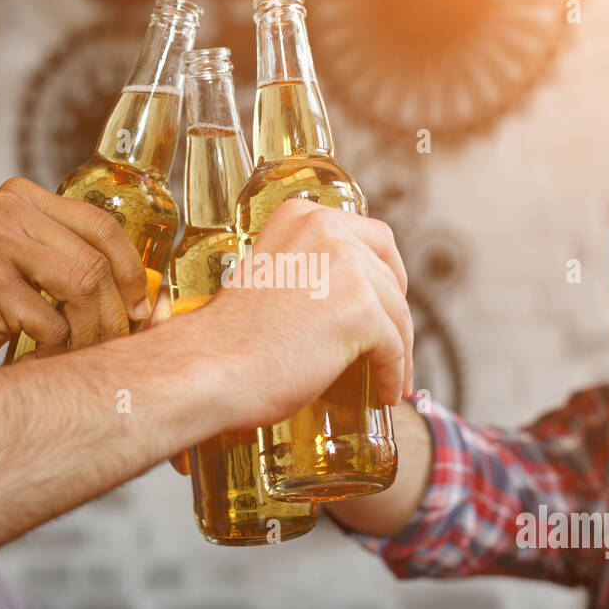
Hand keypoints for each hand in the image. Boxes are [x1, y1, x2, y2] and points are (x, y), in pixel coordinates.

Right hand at [0, 177, 150, 388]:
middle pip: (96, 261)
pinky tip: (39, 361)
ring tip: (78, 357)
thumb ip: (75, 266)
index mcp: (21, 196)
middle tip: (115, 345)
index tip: (140, 308)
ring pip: (83, 289)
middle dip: (115, 312)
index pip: (102, 224)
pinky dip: (55, 351)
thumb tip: (155, 299)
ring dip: (90, 334)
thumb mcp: (27, 273)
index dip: (131, 270)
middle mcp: (7, 207)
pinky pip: (53, 322)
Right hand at [167, 197, 412, 433]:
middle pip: (389, 273)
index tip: (385, 299)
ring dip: (400, 348)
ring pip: (397, 312)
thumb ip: (302, 271)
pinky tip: (387, 391)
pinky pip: (394, 346)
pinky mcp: (360, 311)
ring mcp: (347, 267)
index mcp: (301, 216)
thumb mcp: (268, 277)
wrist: (208, 367)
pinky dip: (395, 372)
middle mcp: (327, 229)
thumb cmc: (227, 339)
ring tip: (391, 379)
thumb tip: (342, 297)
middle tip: (394, 338)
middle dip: (396, 310)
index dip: (386, 271)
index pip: (371, 236)